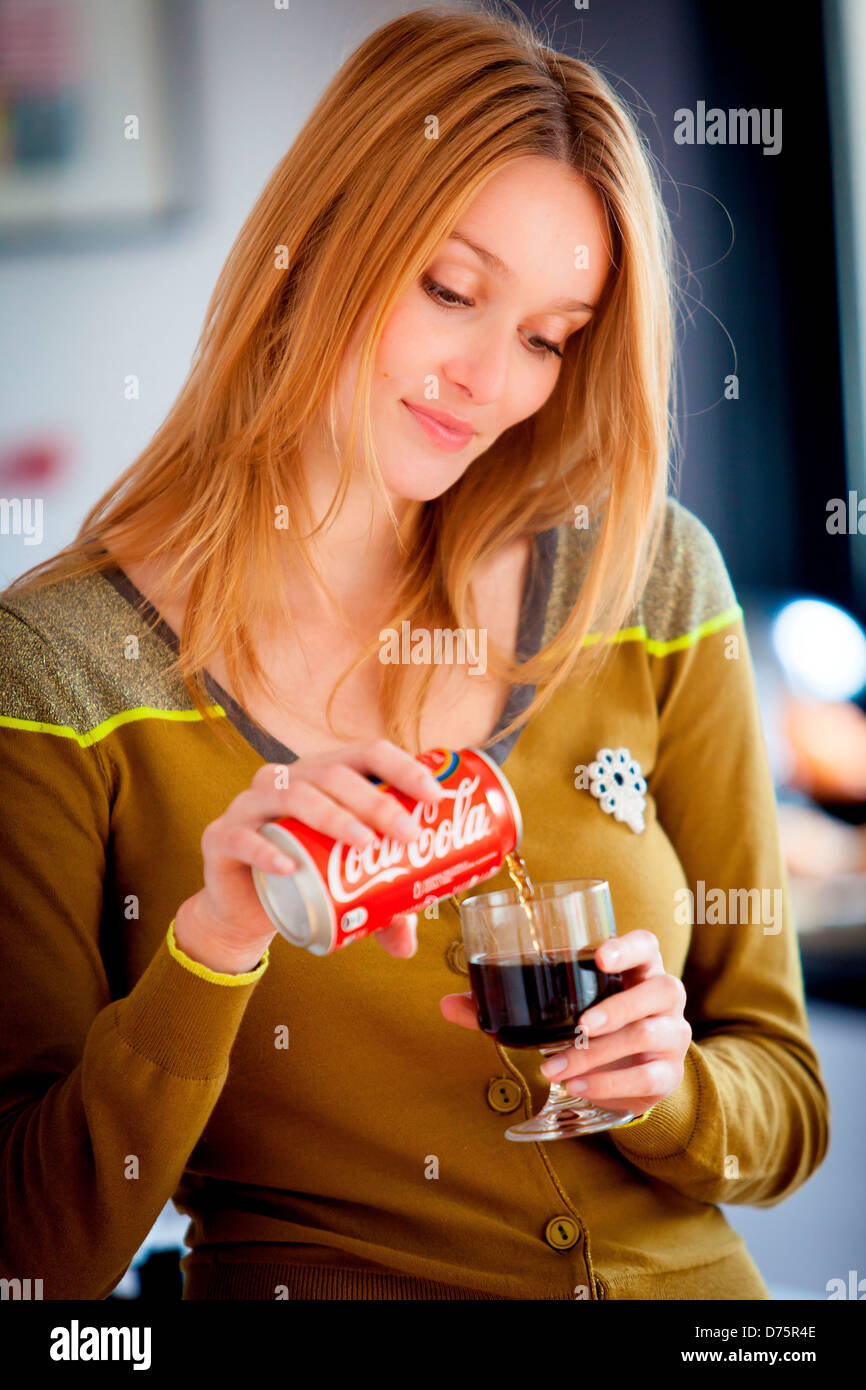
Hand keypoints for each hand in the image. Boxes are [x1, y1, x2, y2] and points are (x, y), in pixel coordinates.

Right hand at [175, 740, 442, 972]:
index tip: (435, 798)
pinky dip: (268, 851)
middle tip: (408, 835)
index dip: (404, 768)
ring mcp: (251, 805)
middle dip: (376, 802)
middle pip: (335, 775)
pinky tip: (291, 867)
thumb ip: (380, 910)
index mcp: (325, 775)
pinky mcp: (221, 837)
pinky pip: (244, 838)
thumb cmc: (303, 880)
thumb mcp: (349, 891)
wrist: (242, 908)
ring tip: (365, 845)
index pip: (367, 754)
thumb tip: (407, 947)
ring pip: (294, 796)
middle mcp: (287, 780)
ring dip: (334, 817)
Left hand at [440, 929, 691, 1116]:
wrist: (630, 1071)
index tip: (599, 955)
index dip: (627, 947)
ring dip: (600, 1054)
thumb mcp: (556, 1008)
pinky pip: (646, 1077)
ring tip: (558, 1066)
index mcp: (636, 969)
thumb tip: (448, 1005)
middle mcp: (662, 996)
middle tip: (580, 1025)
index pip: (645, 945)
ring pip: (648, 1036)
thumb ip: (505, 1004)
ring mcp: (671, 1035)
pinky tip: (577, 1087)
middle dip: (616, 1008)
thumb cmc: (589, 1025)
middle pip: (659, 989)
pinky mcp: (666, 1074)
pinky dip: (608, 1084)